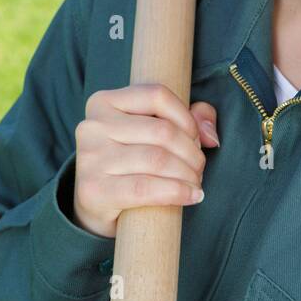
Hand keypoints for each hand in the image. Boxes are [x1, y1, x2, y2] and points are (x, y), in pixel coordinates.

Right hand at [71, 84, 219, 238]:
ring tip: (196, 183)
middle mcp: (92, 125)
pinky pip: (145, 188)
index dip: (186, 118)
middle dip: (192, 152)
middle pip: (162, 131)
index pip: (157, 96)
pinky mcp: (94, 189)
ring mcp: (90, 157)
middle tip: (199, 169)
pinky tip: (191, 196)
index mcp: (104, 102)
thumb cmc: (129, 162)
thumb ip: (187, 118)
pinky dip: (176, 192)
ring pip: (157, 160)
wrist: (95, 204)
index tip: (196, 139)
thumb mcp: (151, 131)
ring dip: (187, 174)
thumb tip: (210, 134)